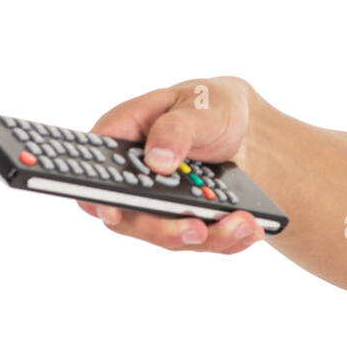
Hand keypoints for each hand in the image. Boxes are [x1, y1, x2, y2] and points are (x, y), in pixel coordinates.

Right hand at [77, 76, 264, 252]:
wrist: (245, 127)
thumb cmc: (210, 106)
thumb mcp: (198, 106)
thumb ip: (175, 128)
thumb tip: (156, 159)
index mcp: (122, 142)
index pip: (95, 177)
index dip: (97, 197)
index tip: (114, 211)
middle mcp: (134, 181)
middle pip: (132, 219)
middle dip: (167, 230)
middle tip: (198, 229)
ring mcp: (160, 206)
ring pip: (171, 236)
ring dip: (209, 237)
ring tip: (242, 223)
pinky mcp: (188, 222)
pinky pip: (204, 241)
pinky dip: (230, 239)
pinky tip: (252, 228)